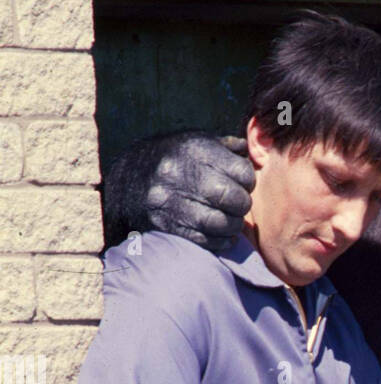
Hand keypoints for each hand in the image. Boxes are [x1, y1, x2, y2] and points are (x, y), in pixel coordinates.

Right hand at [146, 134, 254, 250]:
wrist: (128, 179)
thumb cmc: (173, 159)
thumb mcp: (195, 142)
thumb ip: (225, 146)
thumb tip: (247, 152)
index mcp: (193, 149)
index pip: (241, 171)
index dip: (248, 181)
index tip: (244, 184)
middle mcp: (180, 172)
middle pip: (232, 198)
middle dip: (242, 205)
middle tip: (239, 206)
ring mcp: (169, 200)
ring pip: (219, 222)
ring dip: (233, 226)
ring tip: (232, 222)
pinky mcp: (164, 223)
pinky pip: (203, 239)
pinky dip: (219, 241)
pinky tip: (222, 236)